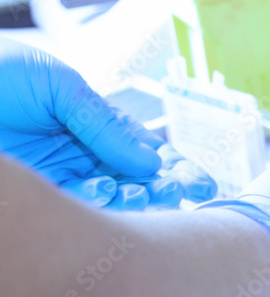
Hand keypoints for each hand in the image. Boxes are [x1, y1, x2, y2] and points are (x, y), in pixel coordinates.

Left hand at [0, 37, 215, 208]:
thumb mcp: (58, 85)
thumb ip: (106, 124)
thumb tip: (152, 160)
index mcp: (91, 124)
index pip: (144, 151)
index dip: (176, 168)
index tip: (202, 184)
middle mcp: (82, 154)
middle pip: (138, 182)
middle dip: (165, 189)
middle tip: (181, 193)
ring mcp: (62, 178)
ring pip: (115, 200)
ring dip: (137, 200)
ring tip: (144, 195)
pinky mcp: (40, 199)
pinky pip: (81, 211)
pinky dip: (102, 207)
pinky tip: (111, 194)